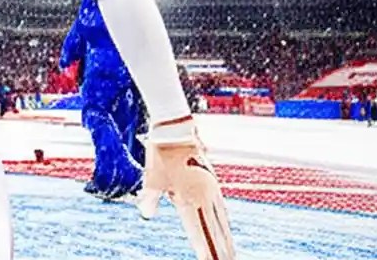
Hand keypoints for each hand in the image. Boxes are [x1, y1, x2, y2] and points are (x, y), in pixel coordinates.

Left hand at [137, 116, 235, 259]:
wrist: (176, 129)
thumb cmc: (161, 153)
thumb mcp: (152, 177)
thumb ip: (151, 197)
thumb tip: (146, 213)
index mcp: (190, 198)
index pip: (200, 232)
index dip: (205, 249)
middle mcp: (205, 197)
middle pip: (215, 231)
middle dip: (221, 250)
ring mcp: (211, 190)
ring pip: (221, 221)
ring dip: (226, 239)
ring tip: (231, 255)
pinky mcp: (212, 183)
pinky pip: (221, 208)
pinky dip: (225, 223)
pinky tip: (226, 229)